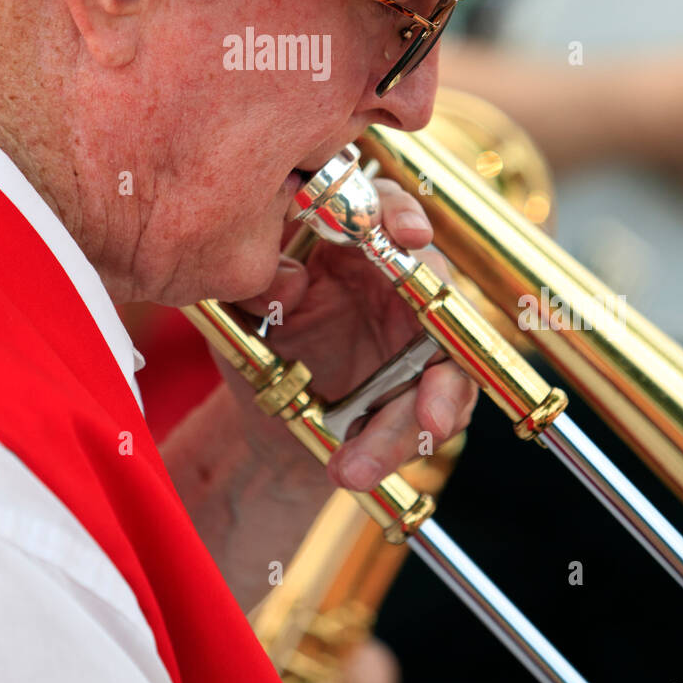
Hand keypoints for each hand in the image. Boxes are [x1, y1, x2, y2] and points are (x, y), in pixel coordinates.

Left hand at [221, 179, 477, 492]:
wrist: (264, 407)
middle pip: (439, 298)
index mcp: (355, 245)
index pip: (390, 213)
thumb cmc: (255, 332)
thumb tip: (293, 284)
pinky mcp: (420, 392)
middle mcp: (399, 286)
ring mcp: (418, 340)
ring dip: (406, 423)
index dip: (404, 217)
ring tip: (358, 465)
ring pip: (442, 373)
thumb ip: (260, 284)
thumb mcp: (240, 306)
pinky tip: (357, 468)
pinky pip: (430, 418)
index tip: (409, 236)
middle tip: (423, 386)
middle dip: (440, 336)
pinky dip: (393, 446)